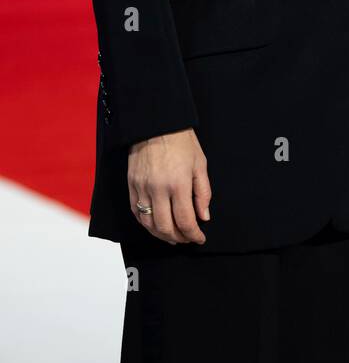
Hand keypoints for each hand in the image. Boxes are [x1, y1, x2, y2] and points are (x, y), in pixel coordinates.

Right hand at [127, 128, 210, 244]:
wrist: (156, 123)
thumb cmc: (181, 141)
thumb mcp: (200, 164)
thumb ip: (203, 193)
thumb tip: (204, 217)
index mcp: (178, 184)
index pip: (185, 221)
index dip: (193, 235)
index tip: (199, 238)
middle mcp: (158, 189)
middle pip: (165, 227)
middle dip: (178, 238)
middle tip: (187, 238)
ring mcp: (142, 188)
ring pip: (148, 224)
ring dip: (161, 234)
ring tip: (173, 236)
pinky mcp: (131, 185)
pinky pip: (136, 212)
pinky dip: (146, 223)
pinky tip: (155, 225)